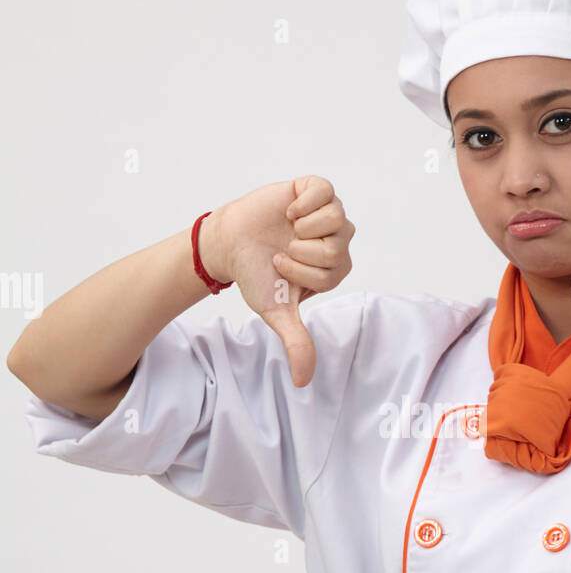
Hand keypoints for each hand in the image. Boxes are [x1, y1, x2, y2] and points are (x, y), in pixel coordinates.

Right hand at [200, 177, 353, 386]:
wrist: (230, 244)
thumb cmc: (256, 276)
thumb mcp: (276, 312)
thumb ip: (296, 342)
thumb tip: (303, 382)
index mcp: (335, 269)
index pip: (334, 269)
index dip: (303, 270)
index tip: (282, 266)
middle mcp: (337, 241)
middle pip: (338, 244)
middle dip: (302, 251)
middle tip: (283, 250)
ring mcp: (327, 214)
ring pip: (336, 217)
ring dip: (303, 227)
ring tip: (287, 229)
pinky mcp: (313, 190)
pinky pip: (325, 190)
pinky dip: (305, 202)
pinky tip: (289, 211)